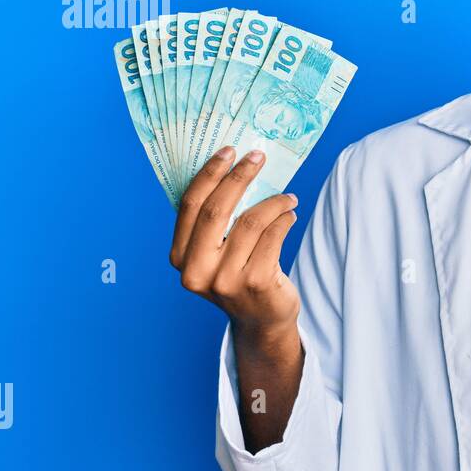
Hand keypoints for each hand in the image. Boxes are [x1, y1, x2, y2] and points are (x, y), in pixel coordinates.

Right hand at [170, 147, 300, 340]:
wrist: (262, 320)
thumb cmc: (239, 274)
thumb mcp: (216, 252)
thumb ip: (214, 221)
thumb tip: (233, 167)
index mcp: (180, 257)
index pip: (190, 205)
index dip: (210, 174)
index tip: (229, 151)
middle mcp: (197, 271)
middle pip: (217, 210)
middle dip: (239, 177)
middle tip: (257, 157)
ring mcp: (226, 280)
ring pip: (251, 221)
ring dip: (273, 201)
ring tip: (287, 197)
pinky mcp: (256, 283)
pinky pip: (273, 237)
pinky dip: (284, 219)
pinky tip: (290, 214)